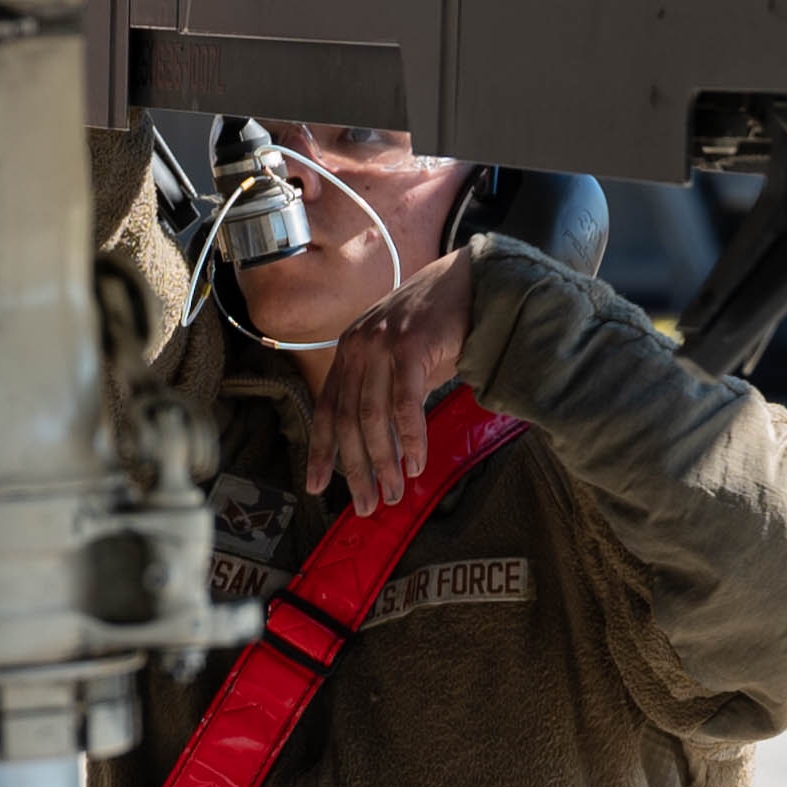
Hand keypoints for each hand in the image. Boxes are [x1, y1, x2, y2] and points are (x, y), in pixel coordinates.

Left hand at [305, 243, 476, 510]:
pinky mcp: (410, 345)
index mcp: (348, 352)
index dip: (321, 451)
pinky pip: (405, 403)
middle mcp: (357, 347)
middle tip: (365, 505)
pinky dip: (410, 437)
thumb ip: (382, 391)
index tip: (317, 487)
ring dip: (383, 461)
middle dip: (355, 468)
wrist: (468, 281)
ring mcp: (382, 344)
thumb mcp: (398, 358)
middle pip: (347, 420)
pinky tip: (416, 462)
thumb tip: (380, 446)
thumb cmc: (436, 325)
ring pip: (373, 415)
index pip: (326, 408)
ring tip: (394, 492)